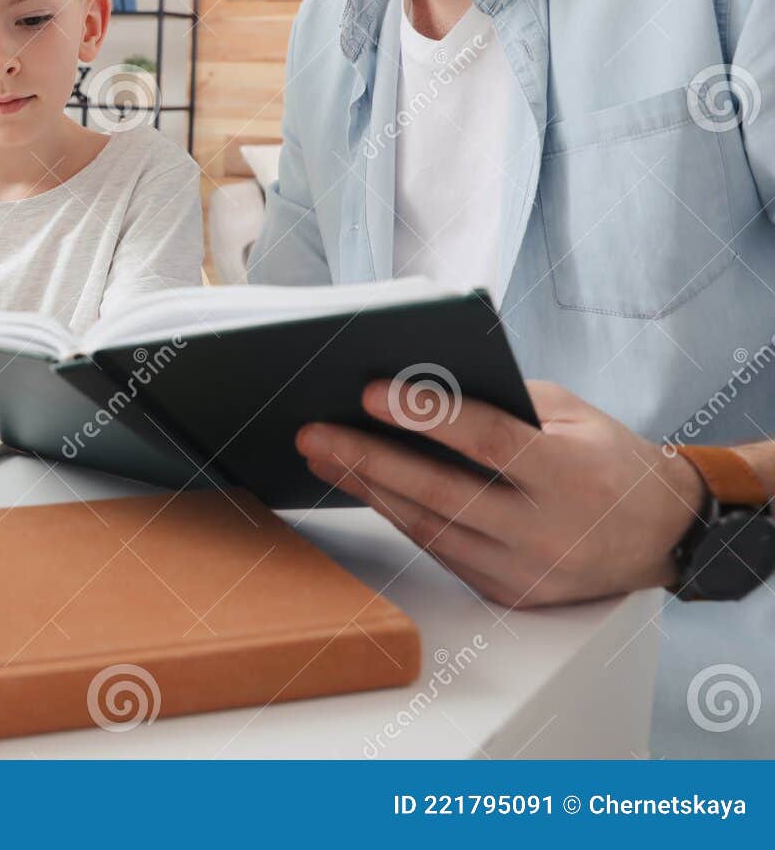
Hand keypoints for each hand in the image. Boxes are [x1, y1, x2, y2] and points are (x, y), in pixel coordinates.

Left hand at [295, 379, 708, 606]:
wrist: (661, 535)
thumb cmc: (610, 460)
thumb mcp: (573, 416)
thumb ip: (505, 401)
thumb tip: (420, 383)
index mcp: (570, 478)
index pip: (486, 443)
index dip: (426, 416)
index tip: (368, 392)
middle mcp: (545, 532)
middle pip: (439, 494)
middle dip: (367, 460)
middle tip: (314, 432)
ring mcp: (523, 571)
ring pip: (427, 527)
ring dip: (367, 489)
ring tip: (322, 455)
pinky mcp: (506, 593)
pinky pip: (437, 548)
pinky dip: (395, 514)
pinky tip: (362, 486)